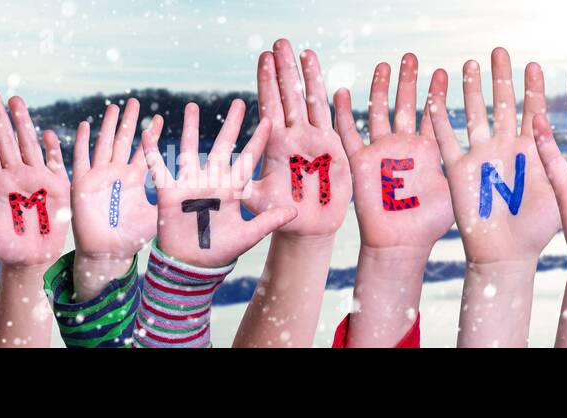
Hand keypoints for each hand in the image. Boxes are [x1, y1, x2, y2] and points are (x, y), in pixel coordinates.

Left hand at [0, 89, 70, 266]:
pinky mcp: (57, 187)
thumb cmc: (5, 249)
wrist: (31, 259)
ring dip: (22, 123)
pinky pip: (55, 163)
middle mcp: (15, 176)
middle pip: (5, 140)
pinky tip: (47, 133)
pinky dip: (52, 149)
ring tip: (14, 99)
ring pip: (28, 145)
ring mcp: (37, 179)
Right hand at [71, 98, 159, 259]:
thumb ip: (173, 203)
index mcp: (134, 179)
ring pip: (103, 144)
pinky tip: (86, 125)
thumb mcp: (157, 216)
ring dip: (107, 126)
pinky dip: (82, 142)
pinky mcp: (83, 184)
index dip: (150, 134)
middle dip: (129, 122)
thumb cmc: (132, 238)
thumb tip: (202, 199)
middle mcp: (117, 174)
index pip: (144, 151)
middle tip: (135, 101)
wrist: (107, 253)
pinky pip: (81, 159)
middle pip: (123, 141)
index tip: (158, 116)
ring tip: (113, 107)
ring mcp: (99, 177)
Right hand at [144, 101, 296, 267]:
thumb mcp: (248, 236)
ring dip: (190, 127)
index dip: (258, 141)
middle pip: (222, 146)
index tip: (269, 121)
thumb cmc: (221, 251)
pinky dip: (152, 151)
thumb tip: (296, 212)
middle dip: (231, 124)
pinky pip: (159, 167)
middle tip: (240, 102)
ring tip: (191, 105)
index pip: (248, 159)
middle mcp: (212, 181)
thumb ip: (269, 221)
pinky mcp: (170, 191)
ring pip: (190, 148)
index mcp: (232, 189)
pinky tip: (147, 133)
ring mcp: (191, 184)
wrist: (192, 264)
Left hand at [244, 39, 351, 237]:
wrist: (307, 227)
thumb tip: (226, 180)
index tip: (264, 58)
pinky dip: (339, 109)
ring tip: (307, 53)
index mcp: (274, 143)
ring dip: (311, 79)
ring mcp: (316, 142)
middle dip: (286, 70)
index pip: (269, 105)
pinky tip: (339, 89)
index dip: (267, 82)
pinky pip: (337, 127)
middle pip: (290, 97)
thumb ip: (244, 189)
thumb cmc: (279, 212)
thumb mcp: (257, 201)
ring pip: (313, 104)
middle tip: (280, 42)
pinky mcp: (335, 154)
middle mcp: (295, 137)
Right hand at [334, 53, 452, 249]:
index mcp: (426, 150)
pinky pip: (348, 135)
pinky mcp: (360, 163)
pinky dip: (342, 115)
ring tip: (383, 65)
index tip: (443, 70)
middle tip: (412, 56)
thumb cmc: (431, 223)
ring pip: (377, 112)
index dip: (435, 91)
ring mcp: (380, 153)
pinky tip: (340, 93)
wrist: (401, 244)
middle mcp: (402, 147)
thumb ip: (469, 161)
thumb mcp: (458, 186)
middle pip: (403, 105)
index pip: (431, 112)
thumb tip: (495, 146)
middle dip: (407, 80)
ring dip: (379, 89)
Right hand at [431, 48, 559, 263]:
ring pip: (473, 115)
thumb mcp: (556, 188)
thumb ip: (558, 157)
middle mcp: (504, 148)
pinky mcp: (458, 171)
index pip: (533, 109)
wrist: (505, 254)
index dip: (532, 87)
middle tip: (499, 52)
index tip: (533, 64)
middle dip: (500, 78)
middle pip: (501, 104)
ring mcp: (480, 157)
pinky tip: (433, 98)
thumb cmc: (536, 228)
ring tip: (469, 65)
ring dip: (471, 91)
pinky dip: (438, 121)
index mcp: (531, 150)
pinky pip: (445, 141)